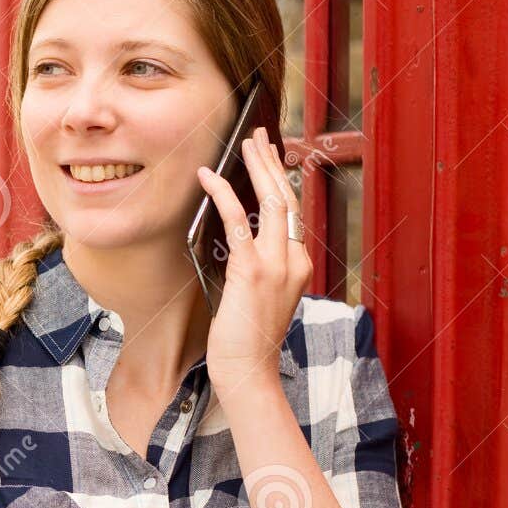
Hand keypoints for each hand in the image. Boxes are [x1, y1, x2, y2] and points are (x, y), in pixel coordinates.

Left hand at [195, 124, 312, 403]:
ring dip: (257, 167)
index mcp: (299, 265)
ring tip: (245, 143)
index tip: (271, 157)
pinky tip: (209, 176)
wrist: (247, 370)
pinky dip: (223, 194)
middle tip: (260, 136)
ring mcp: (278, 264)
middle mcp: (295, 260)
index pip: (291, 213)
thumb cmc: (245, 340)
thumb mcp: (258, 298)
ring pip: (271, 201)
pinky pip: (238, 222)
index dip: (280, 181)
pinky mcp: (253, 270)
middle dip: (273, 162)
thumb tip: (238, 243)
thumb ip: (257, 268)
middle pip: (287, 198)